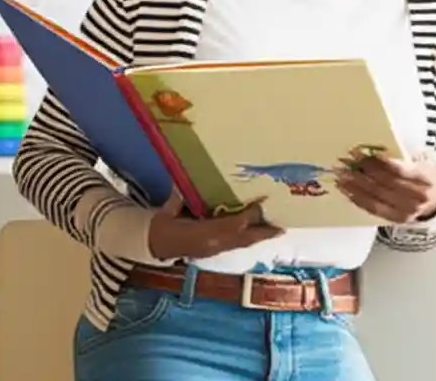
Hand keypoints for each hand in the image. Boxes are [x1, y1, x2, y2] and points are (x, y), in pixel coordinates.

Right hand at [147, 189, 283, 259]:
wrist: (153, 244)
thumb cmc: (163, 224)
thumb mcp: (171, 209)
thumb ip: (181, 199)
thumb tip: (187, 184)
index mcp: (204, 234)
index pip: (234, 224)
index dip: (250, 214)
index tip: (263, 203)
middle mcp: (213, 244)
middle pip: (244, 238)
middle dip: (264, 233)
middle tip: (282, 227)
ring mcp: (215, 250)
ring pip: (242, 244)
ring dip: (258, 237)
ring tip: (275, 230)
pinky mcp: (214, 252)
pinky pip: (236, 245)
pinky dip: (248, 239)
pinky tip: (256, 233)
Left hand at [334, 152, 435, 223]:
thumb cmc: (427, 174)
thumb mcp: (423, 159)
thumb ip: (403, 155)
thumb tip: (373, 150)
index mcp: (425, 177)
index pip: (398, 170)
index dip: (377, 162)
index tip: (359, 153)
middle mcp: (417, 197)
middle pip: (384, 184)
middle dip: (362, 172)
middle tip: (345, 162)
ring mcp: (407, 211)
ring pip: (376, 198)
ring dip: (355, 187)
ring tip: (341, 176)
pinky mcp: (396, 219)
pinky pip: (373, 209)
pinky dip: (358, 200)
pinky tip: (347, 191)